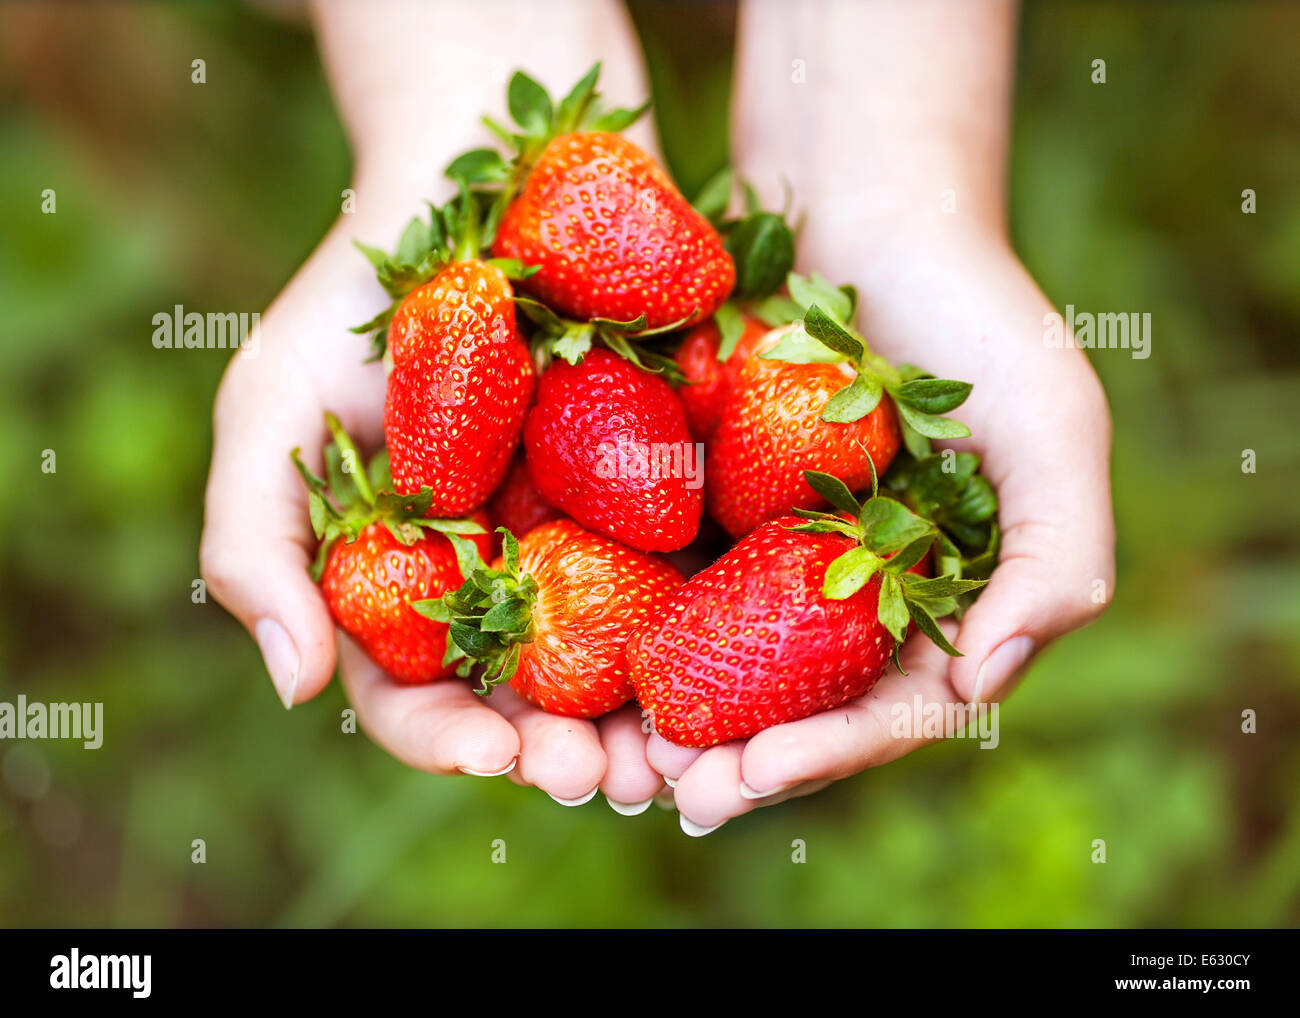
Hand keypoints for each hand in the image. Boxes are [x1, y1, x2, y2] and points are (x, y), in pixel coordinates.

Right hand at [198, 196, 666, 807]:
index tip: (497, 756)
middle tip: (609, 781)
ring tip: (682, 759)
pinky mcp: (665, 495)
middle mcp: (501, 580)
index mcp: (408, 584)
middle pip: (534, 704)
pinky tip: (747, 667)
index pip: (419, 697)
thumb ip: (253, 547)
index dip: (451, 741)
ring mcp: (589, 541)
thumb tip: (294, 688)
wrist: (486, 178)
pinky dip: (718, 636)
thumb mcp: (271, 410)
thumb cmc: (362, 300)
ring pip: (624, 664)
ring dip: (653, 726)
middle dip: (568, 755)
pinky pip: (698, 578)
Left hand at [651, 215, 1115, 833]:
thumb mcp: (1051, 422)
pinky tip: (586, 664)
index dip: (830, 750)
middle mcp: (856, 593)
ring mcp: (775, 553)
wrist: (858, 204)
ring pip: (725, 664)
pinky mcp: (705, 506)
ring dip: (677, 718)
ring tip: (620, 760)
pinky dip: (629, 629)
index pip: (893, 705)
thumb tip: (983, 692)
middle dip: (740, 761)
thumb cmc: (969, 308)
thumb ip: (1056, 557)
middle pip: (798, 705)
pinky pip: (665, 582)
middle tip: (674, 794)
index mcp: (943, 597)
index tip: (755, 774)